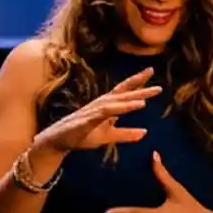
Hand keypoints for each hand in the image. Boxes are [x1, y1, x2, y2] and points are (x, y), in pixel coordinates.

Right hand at [32, 67, 161, 153]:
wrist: (58, 141)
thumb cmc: (82, 134)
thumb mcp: (109, 136)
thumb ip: (126, 134)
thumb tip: (145, 133)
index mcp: (107, 105)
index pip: (124, 91)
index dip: (138, 81)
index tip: (151, 72)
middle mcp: (101, 104)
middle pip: (123, 92)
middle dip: (139, 85)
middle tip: (154, 75)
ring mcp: (94, 110)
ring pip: (115, 102)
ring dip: (130, 99)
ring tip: (146, 99)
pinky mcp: (87, 119)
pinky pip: (105, 113)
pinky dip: (117, 111)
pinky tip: (123, 112)